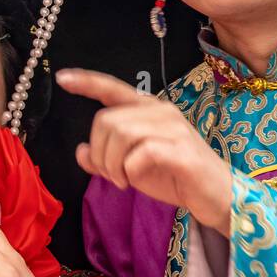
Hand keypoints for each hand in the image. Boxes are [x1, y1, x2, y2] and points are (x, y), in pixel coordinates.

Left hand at [56, 68, 232, 235]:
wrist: (214, 198)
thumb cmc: (174, 178)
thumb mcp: (131, 168)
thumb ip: (106, 158)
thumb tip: (81, 151)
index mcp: (148, 110)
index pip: (113, 89)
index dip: (87, 82)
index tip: (62, 78)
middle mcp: (161, 112)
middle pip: (106, 119)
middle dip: (99, 152)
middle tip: (110, 174)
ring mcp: (174, 128)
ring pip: (120, 133)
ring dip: (111, 163)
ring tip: (121, 179)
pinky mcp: (182, 149)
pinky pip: (140, 152)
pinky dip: (128, 170)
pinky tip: (132, 180)